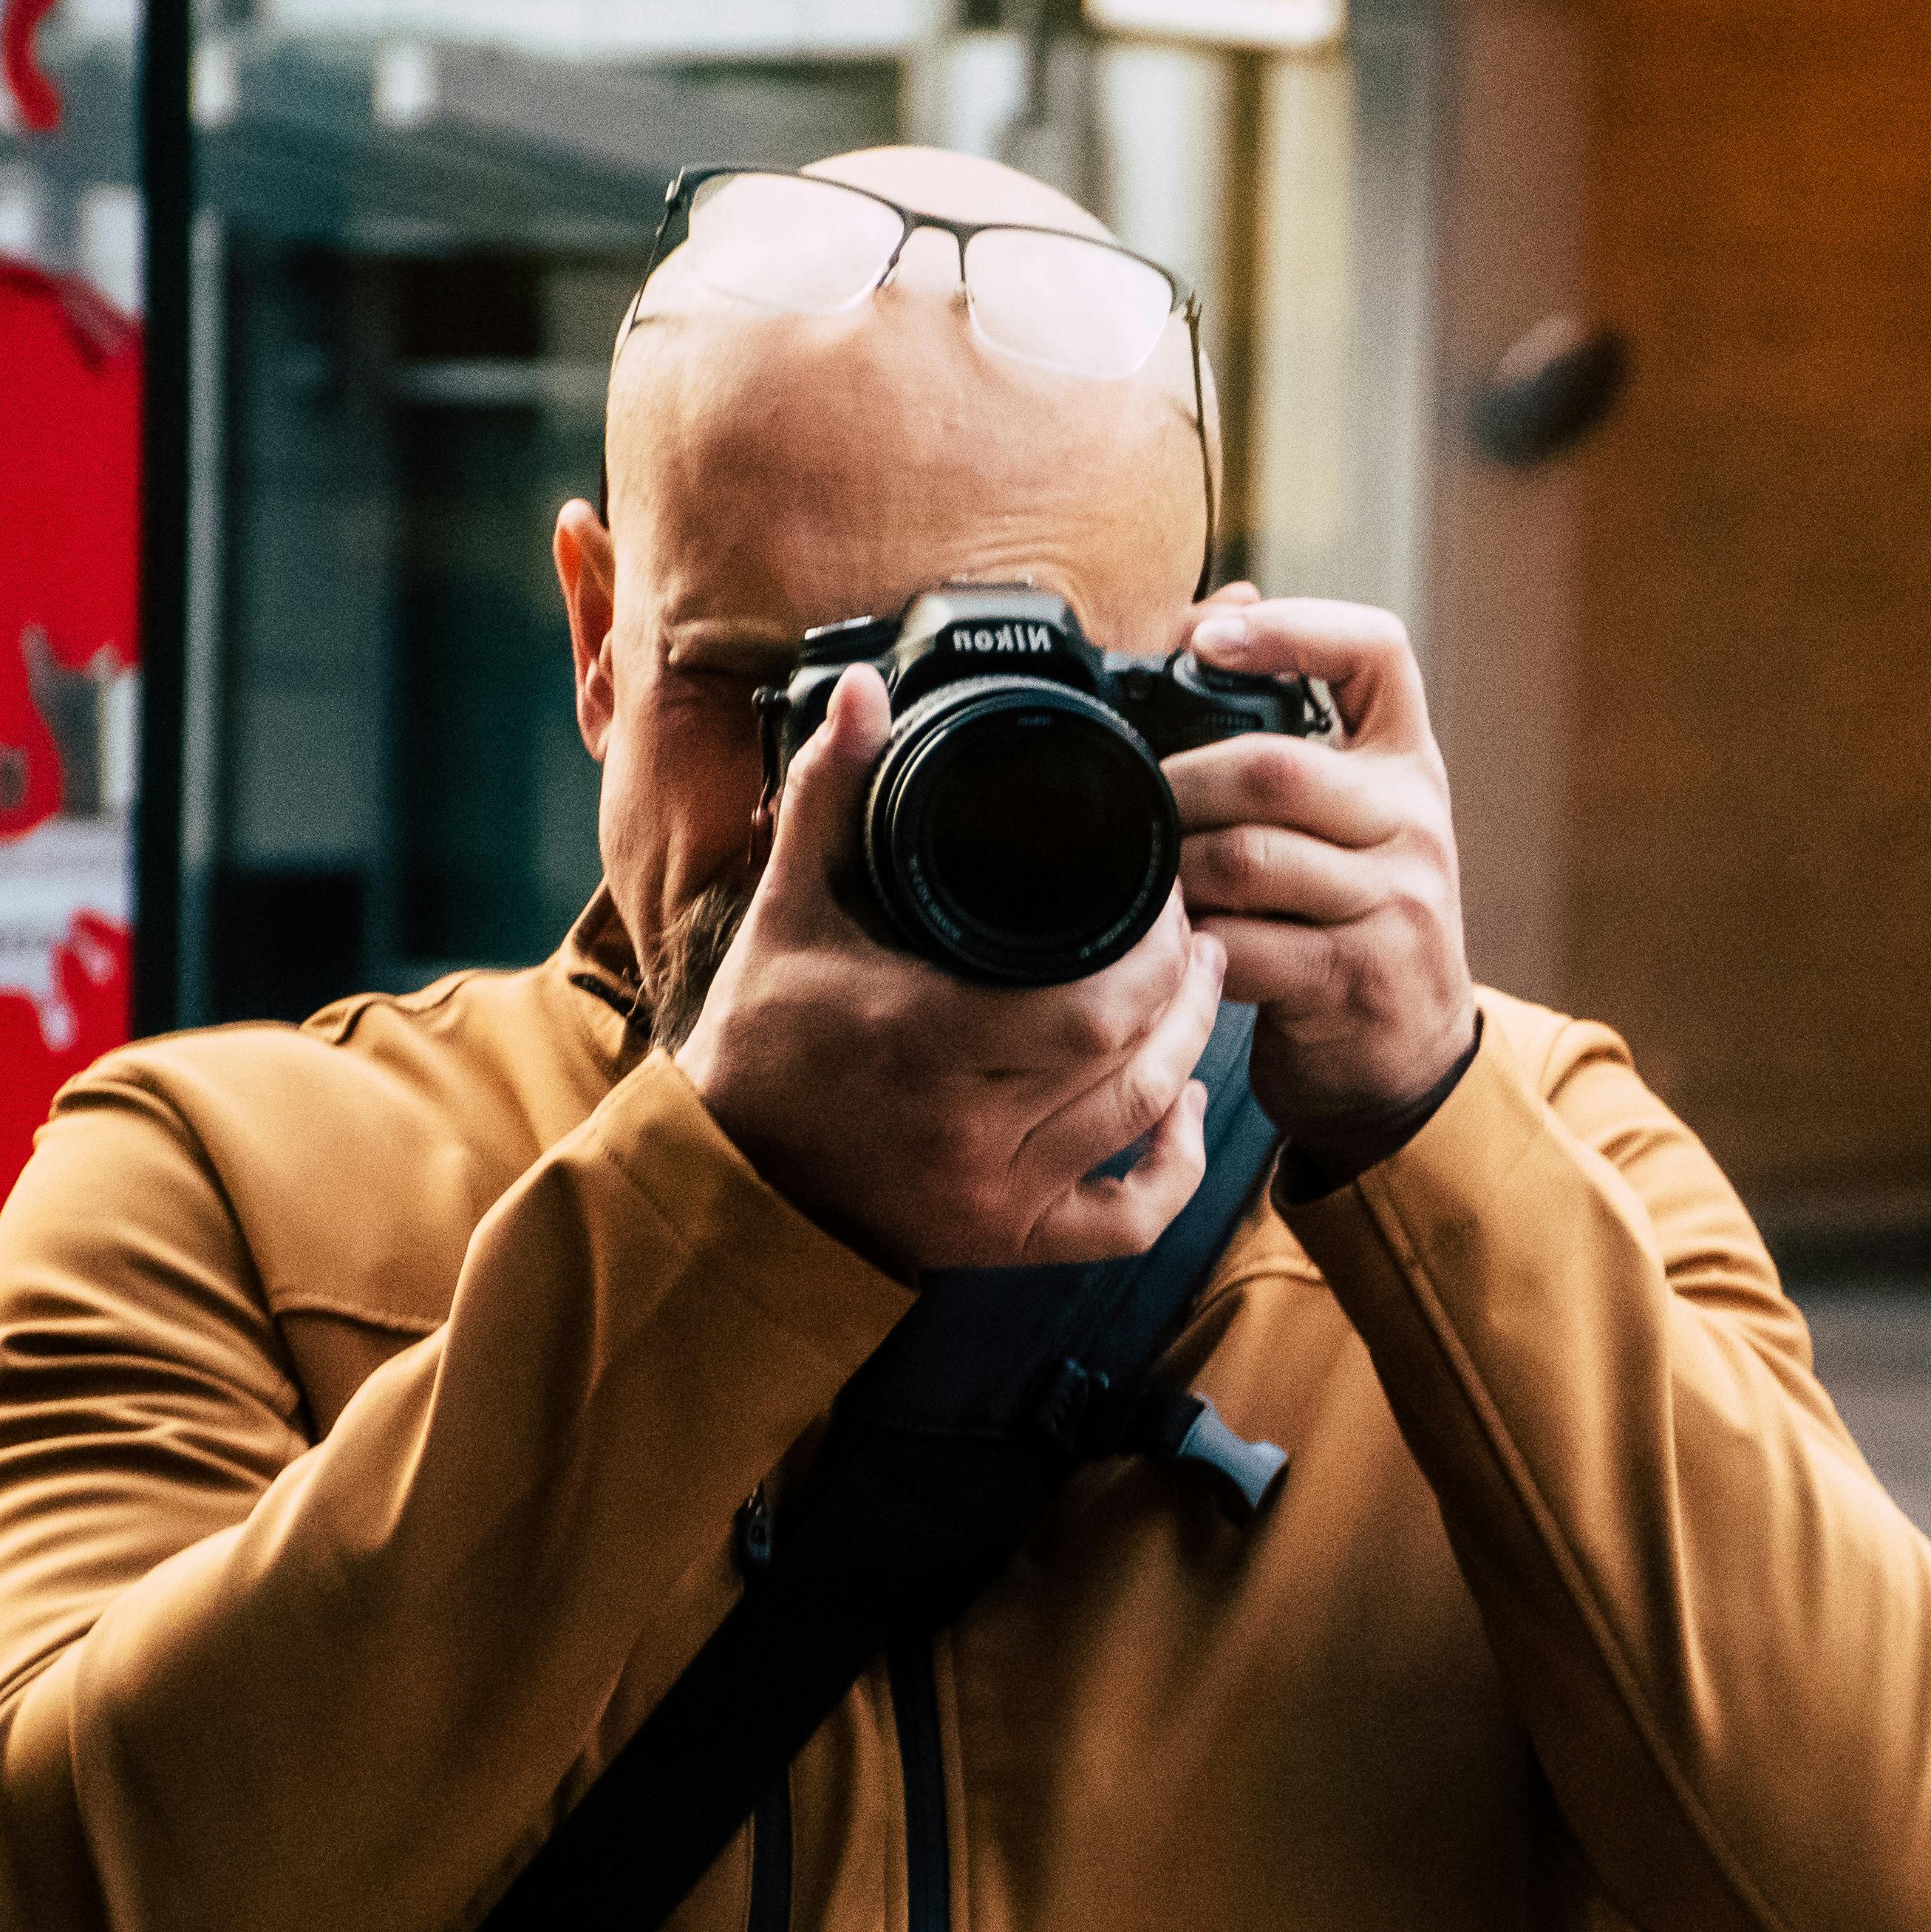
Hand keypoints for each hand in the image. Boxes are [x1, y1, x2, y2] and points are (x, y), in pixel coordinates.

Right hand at [677, 665, 1229, 1273]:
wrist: (731, 1175)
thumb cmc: (764, 1038)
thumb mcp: (789, 908)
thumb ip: (831, 795)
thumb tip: (862, 690)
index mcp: (920, 1039)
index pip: (1090, 1005)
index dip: (1149, 949)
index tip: (1159, 896)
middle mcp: (966, 1128)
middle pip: (1130, 1056)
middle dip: (1178, 985)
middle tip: (1189, 930)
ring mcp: (994, 1194)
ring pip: (1139, 1121)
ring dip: (1189, 1048)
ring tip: (1199, 982)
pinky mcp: (1010, 1242)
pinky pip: (1128, 1221)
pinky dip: (1173, 1167)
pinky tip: (1180, 1106)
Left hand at [1166, 598, 1477, 1140]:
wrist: (1409, 1059)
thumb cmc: (1353, 920)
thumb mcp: (1349, 820)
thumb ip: (1292, 730)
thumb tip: (1219, 606)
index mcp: (1409, 764)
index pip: (1378, 651)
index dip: (1292, 626)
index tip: (1207, 640)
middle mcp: (1414, 825)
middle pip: (1273, 768)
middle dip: (1178, 784)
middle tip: (1127, 804)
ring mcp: (1394, 906)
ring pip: (1246, 859)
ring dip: (1172, 870)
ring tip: (1141, 880)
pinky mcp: (1355, 980)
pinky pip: (1242, 946)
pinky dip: (1186, 946)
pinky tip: (1166, 946)